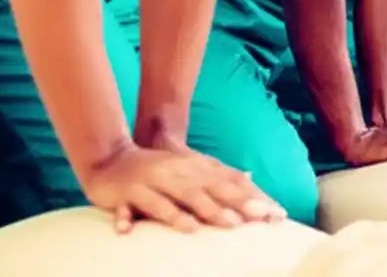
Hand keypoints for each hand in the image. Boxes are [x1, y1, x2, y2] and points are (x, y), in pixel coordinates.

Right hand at [83, 143, 285, 233]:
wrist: (109, 158)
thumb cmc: (156, 170)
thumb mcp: (189, 168)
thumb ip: (218, 176)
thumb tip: (251, 176)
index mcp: (195, 168)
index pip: (231, 182)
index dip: (255, 197)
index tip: (277, 213)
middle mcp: (178, 172)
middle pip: (213, 188)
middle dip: (239, 204)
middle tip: (261, 218)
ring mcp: (154, 181)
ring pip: (181, 196)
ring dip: (204, 210)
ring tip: (226, 224)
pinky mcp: (128, 192)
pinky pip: (137, 206)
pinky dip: (146, 216)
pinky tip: (159, 228)